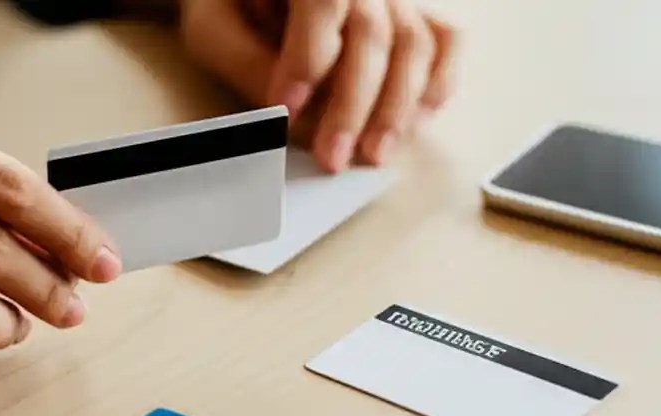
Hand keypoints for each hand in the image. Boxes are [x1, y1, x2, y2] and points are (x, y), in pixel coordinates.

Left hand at [180, 0, 459, 171]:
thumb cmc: (233, 7)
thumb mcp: (214, 30)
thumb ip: (246, 63)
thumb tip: (295, 116)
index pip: (323, 2)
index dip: (308, 56)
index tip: (288, 103)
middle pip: (374, 32)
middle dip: (352, 104)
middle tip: (332, 156)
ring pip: (414, 43)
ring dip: (396, 108)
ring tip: (372, 154)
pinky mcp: (417, 16)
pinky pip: (446, 41)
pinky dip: (438, 83)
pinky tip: (414, 122)